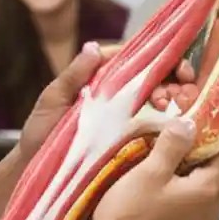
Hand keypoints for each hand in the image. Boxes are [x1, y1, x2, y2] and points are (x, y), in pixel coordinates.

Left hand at [19, 42, 197, 160]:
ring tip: (177, 105)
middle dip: (175, 80)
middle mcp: (118, 96)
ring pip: (161, 102)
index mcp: (101, 79)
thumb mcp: (53, 100)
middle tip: (181, 91)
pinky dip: (171, 124)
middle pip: (156, 79)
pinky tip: (177, 125)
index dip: (161, 59)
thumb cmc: (40, 133)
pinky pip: (156, 129)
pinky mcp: (131, 141)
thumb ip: (73, 75)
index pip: (137, 60)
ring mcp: (126, 119)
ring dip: (176, 99)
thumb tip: (93, 47)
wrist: (37, 172)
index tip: (178, 67)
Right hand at [81, 119, 218, 219]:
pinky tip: (158, 193)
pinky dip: (181, 196)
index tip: (217, 113)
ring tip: (165, 161)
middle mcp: (212, 213)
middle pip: (216, 173)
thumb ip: (173, 145)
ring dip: (189, 175)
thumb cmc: (129, 216)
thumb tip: (190, 124)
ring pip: (202, 193)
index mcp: (209, 191)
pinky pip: (190, 212)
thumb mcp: (148, 171)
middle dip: (202, 152)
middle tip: (182, 132)